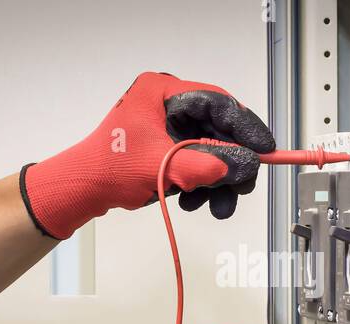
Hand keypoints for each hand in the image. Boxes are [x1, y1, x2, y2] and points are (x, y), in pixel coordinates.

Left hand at [21, 72, 274, 239]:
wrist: (84, 189)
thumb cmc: (108, 167)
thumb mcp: (162, 166)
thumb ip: (204, 166)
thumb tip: (243, 166)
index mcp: (162, 92)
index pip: (216, 102)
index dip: (245, 126)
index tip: (264, 148)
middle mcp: (168, 104)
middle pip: (218, 128)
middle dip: (230, 162)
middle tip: (243, 185)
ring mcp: (169, 126)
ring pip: (212, 149)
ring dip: (218, 180)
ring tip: (215, 206)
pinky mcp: (169, 146)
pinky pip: (199, 161)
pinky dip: (204, 184)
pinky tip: (195, 202)